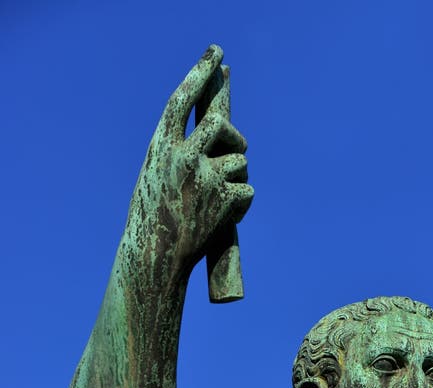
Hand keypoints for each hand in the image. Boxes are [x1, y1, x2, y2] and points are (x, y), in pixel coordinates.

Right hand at [125, 45, 253, 274]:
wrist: (155, 257)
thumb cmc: (153, 218)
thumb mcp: (157, 176)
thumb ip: (180, 152)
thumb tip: (218, 138)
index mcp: (160, 148)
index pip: (182, 100)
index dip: (199, 74)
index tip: (216, 53)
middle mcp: (182, 157)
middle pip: (220, 126)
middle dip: (233, 136)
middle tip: (236, 146)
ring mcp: (204, 178)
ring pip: (240, 162)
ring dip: (237, 177)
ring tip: (218, 200)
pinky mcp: (224, 201)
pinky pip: (248, 191)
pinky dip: (242, 204)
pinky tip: (225, 217)